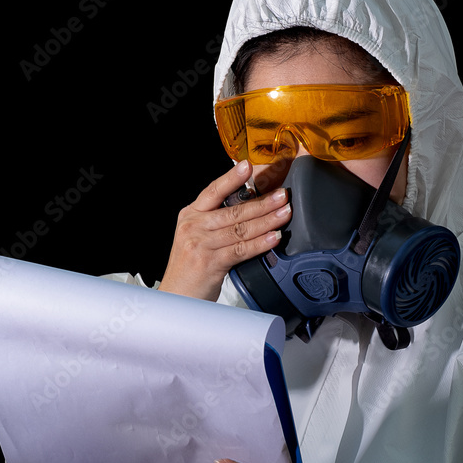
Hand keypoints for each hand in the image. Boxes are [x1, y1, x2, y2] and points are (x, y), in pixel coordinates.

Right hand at [157, 160, 290, 301]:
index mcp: (190, 216)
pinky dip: (260, 243)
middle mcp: (193, 226)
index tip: (248, 165)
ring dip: (266, 221)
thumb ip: (215, 224)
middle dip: (262, 202)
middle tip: (282, 195)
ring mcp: (200, 244)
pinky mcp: (210, 262)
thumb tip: (250, 211)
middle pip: (233, 210)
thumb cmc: (190, 269)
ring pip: (240, 229)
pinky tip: (273, 237)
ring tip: (284, 214)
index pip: (213, 191)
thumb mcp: (196, 239)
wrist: (177, 297)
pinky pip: (241, 249)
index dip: (231, 178)